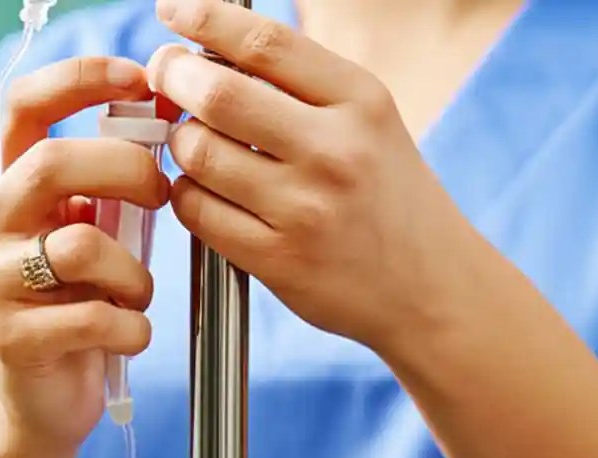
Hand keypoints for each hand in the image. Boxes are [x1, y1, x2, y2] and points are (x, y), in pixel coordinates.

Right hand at [0, 57, 170, 451]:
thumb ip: (104, 183)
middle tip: (161, 196)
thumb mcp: (85, 230)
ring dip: (135, 272)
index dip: (79, 79)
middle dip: (127, 171)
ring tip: (135, 295)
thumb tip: (164, 122)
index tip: (137, 78)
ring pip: (83, 245)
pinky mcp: (15, 339)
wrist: (38, 402)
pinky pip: (98, 317)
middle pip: (54, 164)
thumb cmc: (74, 304)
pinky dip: (134, 327)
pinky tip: (128, 335)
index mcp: (2, 187)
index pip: (22, 107)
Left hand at [149, 0, 489, 355]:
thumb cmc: (387, 196)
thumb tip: (209, 49)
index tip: (172, 11)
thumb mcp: (368, 123)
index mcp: (360, 101)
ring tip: (192, 141)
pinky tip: (201, 190)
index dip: (204, 18)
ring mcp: (304, 210)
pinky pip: (197, 211)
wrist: (432, 289)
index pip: (265, 42)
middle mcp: (335, 151)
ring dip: (179, 141)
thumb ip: (301, 86)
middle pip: (218, 94)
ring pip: (198, 154)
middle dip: (173, 76)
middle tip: (165, 75)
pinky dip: (185, 194)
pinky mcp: (278, 260)